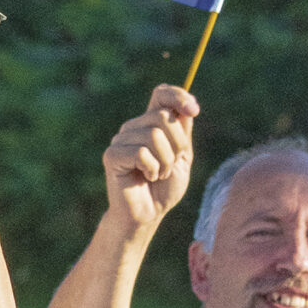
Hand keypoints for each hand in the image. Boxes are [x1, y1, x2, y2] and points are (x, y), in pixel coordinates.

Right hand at [104, 85, 198, 230]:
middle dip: (177, 144)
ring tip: (159, 174)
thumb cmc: (164, 187)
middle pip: (163, 116)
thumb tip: (185, 107)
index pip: (161, 93)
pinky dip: (152, 169)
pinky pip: (141, 152)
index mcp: (151, 122)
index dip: (178, 96)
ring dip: (165, 161)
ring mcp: (121, 140)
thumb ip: (182, 131)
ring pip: (153, 135)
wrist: (148, 214)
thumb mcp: (182, 156)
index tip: (194, 111)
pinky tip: (147, 178)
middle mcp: (134, 127)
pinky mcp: (112, 156)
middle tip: (171, 165)